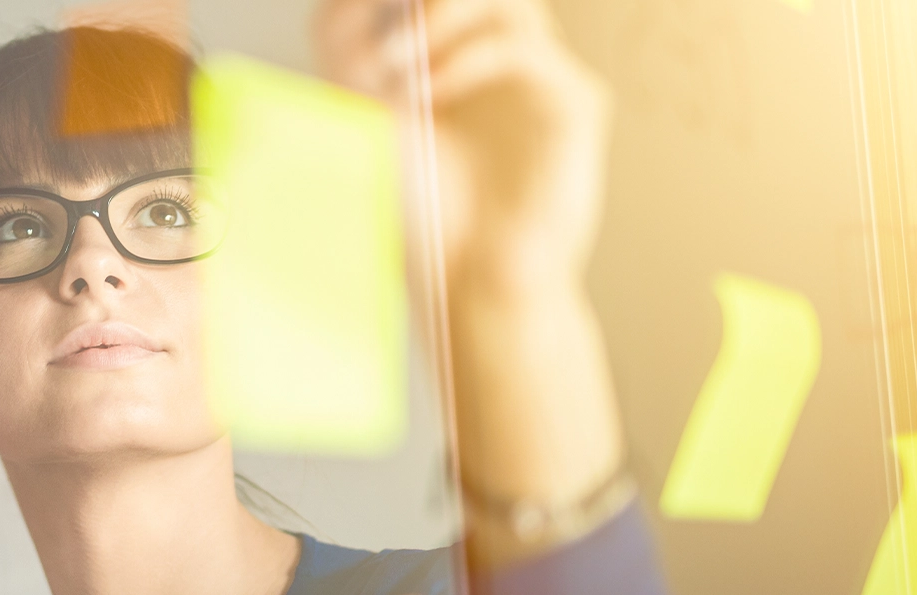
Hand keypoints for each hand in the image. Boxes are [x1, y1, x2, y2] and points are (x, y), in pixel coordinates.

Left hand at [313, 0, 611, 287]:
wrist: (475, 283)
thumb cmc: (426, 218)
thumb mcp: (372, 129)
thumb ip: (355, 65)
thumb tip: (341, 11)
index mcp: (457, 57)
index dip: (378, 2)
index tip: (346, 26)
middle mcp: (503, 58)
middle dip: (414, 0)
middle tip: (375, 33)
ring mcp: (544, 77)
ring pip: (503, 0)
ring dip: (437, 18)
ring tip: (392, 64)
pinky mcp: (575, 102)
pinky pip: (521, 51)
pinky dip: (464, 61)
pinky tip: (427, 93)